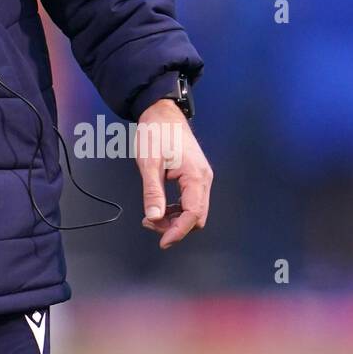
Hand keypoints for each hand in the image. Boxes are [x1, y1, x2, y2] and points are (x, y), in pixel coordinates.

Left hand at [133, 98, 212, 248]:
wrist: (161, 112)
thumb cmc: (156, 132)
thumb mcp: (149, 163)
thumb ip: (153, 192)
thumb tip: (154, 217)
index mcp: (196, 176)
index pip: (193, 214)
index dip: (178, 231)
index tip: (163, 241)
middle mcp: (203, 179)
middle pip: (196, 216)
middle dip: (175, 226)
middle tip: (150, 224)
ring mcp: (201, 177)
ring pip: (193, 210)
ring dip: (174, 219)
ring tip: (151, 217)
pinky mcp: (194, 176)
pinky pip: (190, 201)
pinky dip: (176, 209)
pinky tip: (161, 207)